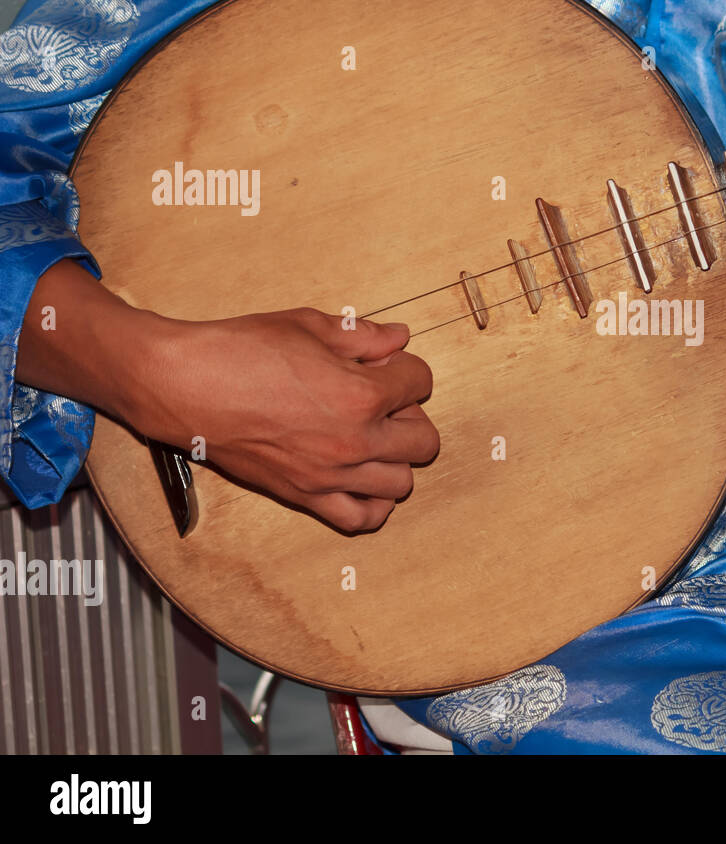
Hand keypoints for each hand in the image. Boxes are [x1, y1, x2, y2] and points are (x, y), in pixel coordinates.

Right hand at [121, 307, 438, 532]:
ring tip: (372, 437)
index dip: (406, 368)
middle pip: (424, 440)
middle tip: (382, 401)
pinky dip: (373, 503)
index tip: (385, 366)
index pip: (421, 382)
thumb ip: (364, 336)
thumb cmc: (240, 350)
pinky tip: (363, 478)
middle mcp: (353, 442)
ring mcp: (330, 475)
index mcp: (360, 396)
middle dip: (410, 415)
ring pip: (402, 483)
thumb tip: (400, 338)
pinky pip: (362, 519)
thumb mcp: (308, 326)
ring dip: (396, 458)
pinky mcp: (304, 496)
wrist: (182, 385)